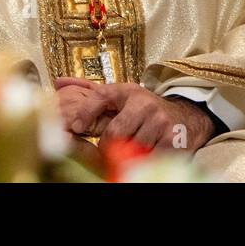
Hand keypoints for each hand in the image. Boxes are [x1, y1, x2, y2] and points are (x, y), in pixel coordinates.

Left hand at [54, 76, 215, 152]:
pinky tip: (144, 156)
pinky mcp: (173, 141)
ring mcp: (160, 123)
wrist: (186, 117)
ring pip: (131, 149)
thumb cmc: (145, 109)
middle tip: (109, 150)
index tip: (76, 127)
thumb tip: (58, 82)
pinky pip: (148, 159)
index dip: (86, 112)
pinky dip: (143, 163)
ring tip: (129, 152)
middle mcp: (145, 104)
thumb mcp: (121, 95)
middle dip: (107, 146)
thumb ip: (91, 92)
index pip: (101, 96)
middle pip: (114, 133)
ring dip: (127, 156)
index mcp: (129, 91)